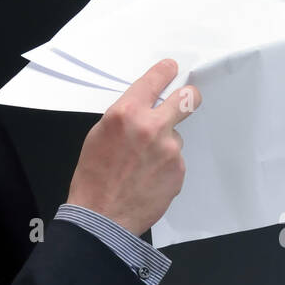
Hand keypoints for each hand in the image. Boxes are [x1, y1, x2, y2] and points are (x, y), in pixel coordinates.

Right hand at [66, 58, 200, 236]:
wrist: (102, 216)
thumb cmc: (94, 177)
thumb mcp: (99, 134)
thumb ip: (125, 117)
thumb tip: (143, 109)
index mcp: (126, 113)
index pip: (154, 81)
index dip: (165, 72)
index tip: (171, 68)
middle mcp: (151, 127)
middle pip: (187, 99)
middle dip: (189, 97)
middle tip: (188, 100)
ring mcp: (169, 150)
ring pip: (175, 138)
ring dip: (164, 146)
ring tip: (143, 167)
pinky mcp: (179, 171)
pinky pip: (175, 161)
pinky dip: (165, 168)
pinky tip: (148, 179)